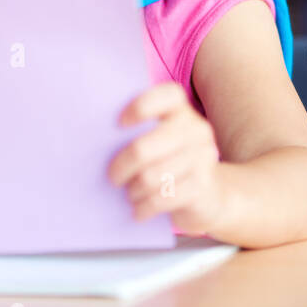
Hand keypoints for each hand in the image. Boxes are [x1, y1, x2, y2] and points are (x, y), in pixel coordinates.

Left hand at [108, 81, 225, 236]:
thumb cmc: (172, 164)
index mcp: (182, 112)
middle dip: (121, 167)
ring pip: (150, 178)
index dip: (140, 107)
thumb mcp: (161, 141)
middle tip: (113, 177)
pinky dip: (144, 207)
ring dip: (133, 191)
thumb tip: (96, 139)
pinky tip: (139, 210)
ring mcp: (203, 157)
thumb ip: (140, 133)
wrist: (210, 196)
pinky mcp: (203, 185)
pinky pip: (162, 198)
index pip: (167, 96)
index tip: (119, 124)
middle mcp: (197, 130)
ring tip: (131, 194)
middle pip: (143, 148)